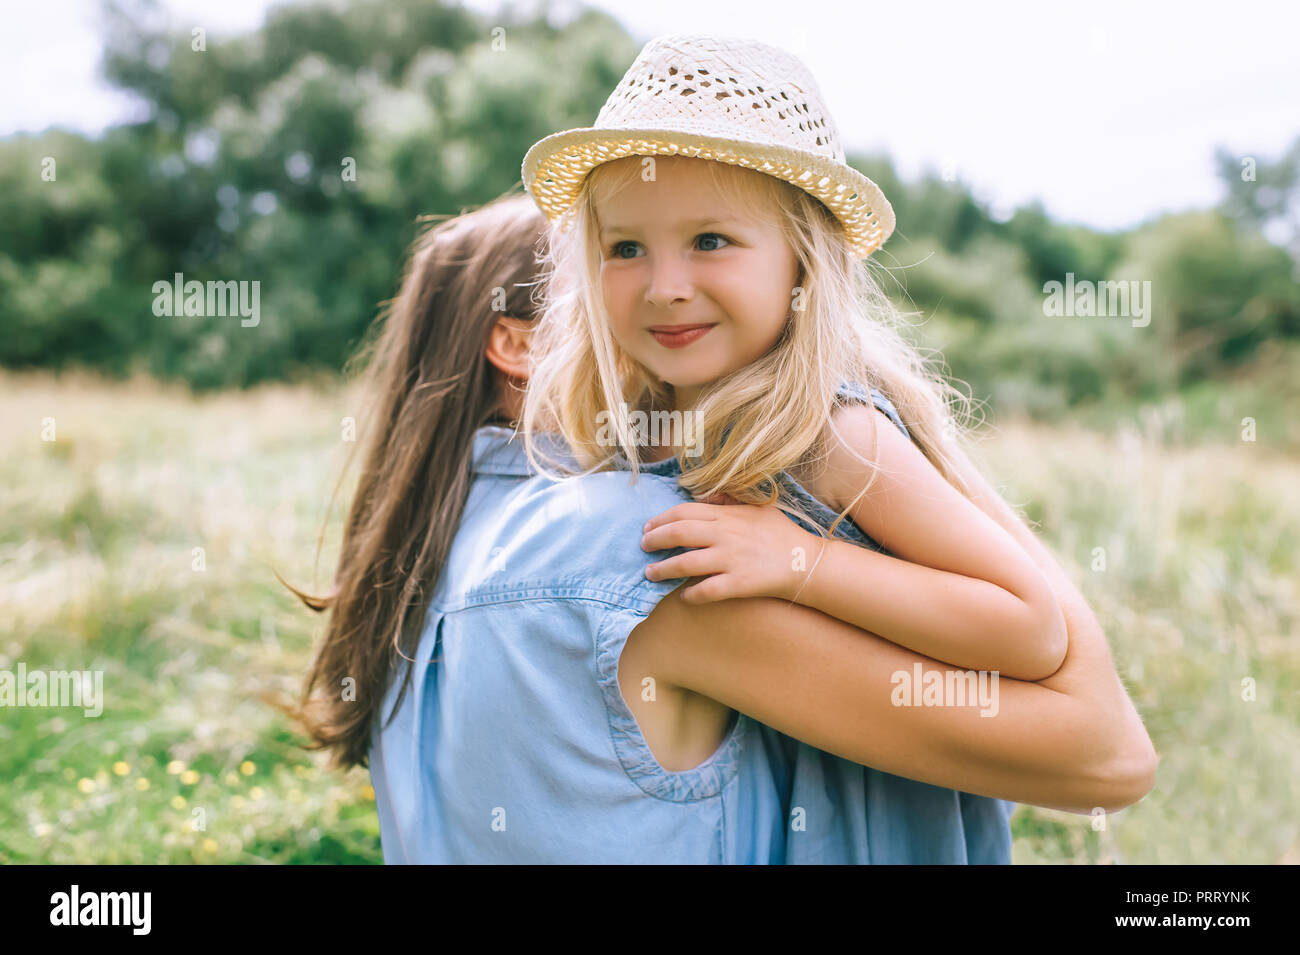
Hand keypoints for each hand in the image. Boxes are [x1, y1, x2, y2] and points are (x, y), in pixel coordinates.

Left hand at [640, 498, 825, 602]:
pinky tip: (683, 596)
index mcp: (727, 516)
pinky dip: (691, 595)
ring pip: (685, 564)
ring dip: (663, 569)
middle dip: (654, 541)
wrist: (806, 562)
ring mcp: (731, 560)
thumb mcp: (756, 507)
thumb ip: (728, 500)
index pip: (683, 512)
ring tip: (650, 573)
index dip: (660, 520)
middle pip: (678, 534)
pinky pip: (706, 591)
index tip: (647, 527)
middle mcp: (725, 535)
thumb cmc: (780, 533)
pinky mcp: (738, 584)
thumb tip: (704, 494)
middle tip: (643, 547)